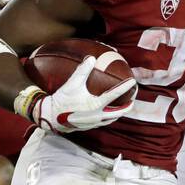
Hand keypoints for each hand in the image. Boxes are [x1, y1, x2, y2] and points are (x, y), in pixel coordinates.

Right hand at [17, 56, 134, 132]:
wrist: (51, 117)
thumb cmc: (62, 100)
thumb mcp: (72, 84)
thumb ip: (82, 70)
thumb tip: (91, 58)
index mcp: (95, 105)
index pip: (114, 95)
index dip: (124, 87)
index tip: (133, 82)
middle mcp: (97, 116)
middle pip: (119, 112)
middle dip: (128, 106)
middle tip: (133, 98)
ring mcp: (94, 123)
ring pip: (112, 119)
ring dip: (120, 113)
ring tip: (124, 106)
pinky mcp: (90, 126)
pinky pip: (104, 122)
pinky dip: (110, 117)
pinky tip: (109, 113)